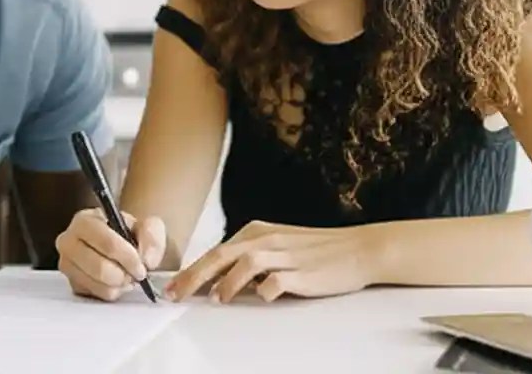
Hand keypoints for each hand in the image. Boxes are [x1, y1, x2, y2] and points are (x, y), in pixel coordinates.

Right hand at [55, 208, 165, 300]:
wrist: (122, 245)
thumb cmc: (130, 234)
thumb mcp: (146, 225)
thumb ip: (151, 236)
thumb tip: (146, 259)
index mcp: (84, 221)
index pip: (106, 243)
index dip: (128, 258)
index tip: (142, 266)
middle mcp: (68, 242)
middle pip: (100, 268)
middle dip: (124, 274)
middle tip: (136, 274)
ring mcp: (68, 265)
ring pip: (99, 285)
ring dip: (120, 284)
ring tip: (127, 275)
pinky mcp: (73, 284)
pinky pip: (97, 296)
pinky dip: (113, 291)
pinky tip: (116, 281)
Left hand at [166, 220, 379, 302]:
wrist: (359, 249)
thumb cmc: (317, 252)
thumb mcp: (278, 247)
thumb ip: (250, 259)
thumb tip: (218, 280)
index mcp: (257, 232)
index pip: (216, 250)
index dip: (191, 269)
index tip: (173, 286)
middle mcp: (267, 240)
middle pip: (221, 255)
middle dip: (194, 276)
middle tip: (175, 295)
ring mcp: (285, 255)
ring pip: (245, 262)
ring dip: (226, 281)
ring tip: (215, 299)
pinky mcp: (302, 272)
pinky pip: (277, 280)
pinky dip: (265, 289)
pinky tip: (261, 298)